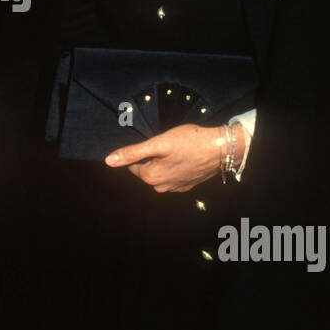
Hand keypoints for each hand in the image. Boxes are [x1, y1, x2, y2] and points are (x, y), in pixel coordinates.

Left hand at [105, 123, 243, 193]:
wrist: (220, 149)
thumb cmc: (189, 142)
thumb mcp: (158, 143)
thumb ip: (133, 152)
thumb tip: (109, 161)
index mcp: (151, 177)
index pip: (132, 165)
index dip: (139, 151)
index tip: (152, 142)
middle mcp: (161, 187)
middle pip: (146, 169)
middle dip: (151, 157)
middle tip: (164, 144)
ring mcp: (175, 187)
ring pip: (159, 172)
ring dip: (162, 162)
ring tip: (174, 149)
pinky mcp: (186, 185)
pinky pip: (172, 176)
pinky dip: (173, 167)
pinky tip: (182, 156)